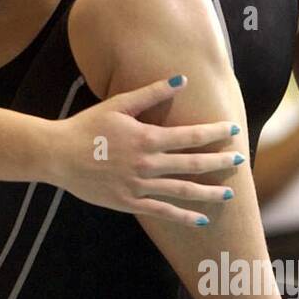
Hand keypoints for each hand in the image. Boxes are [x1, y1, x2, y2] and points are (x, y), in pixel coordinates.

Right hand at [47, 76, 242, 224]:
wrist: (57, 155)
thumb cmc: (87, 126)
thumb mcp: (118, 104)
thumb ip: (151, 93)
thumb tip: (181, 79)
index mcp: (147, 138)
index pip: (191, 136)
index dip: (215, 133)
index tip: (234, 131)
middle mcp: (148, 163)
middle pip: (193, 163)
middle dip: (220, 161)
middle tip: (240, 160)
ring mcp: (139, 185)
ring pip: (182, 190)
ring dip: (208, 191)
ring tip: (229, 193)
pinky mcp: (129, 202)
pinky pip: (162, 212)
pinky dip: (183, 216)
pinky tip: (201, 219)